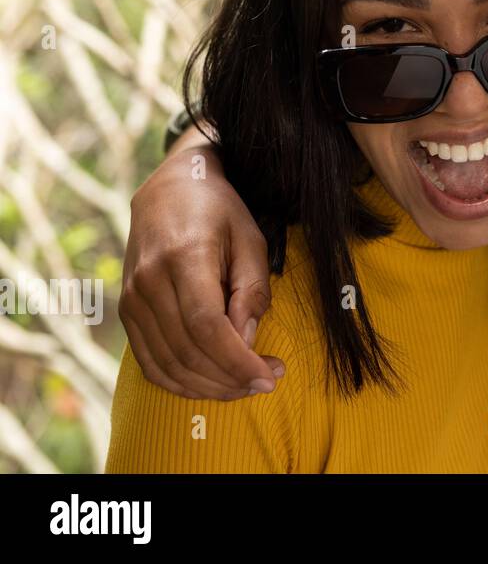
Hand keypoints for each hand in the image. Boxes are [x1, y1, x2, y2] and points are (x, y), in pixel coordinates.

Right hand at [120, 132, 279, 398]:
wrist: (169, 190)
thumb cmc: (219, 213)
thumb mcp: (251, 239)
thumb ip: (252, 290)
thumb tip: (247, 340)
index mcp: (184, 256)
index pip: (207, 326)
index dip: (237, 360)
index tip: (270, 376)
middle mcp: (149, 281)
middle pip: (188, 350)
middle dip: (231, 378)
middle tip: (267, 382)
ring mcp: (132, 298)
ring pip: (168, 364)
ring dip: (210, 386)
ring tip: (246, 385)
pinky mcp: (127, 312)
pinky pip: (150, 362)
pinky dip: (181, 383)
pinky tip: (213, 384)